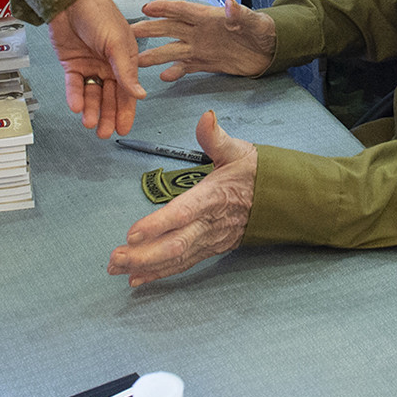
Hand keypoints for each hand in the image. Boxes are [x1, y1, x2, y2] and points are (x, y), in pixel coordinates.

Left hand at [50, 0, 146, 136]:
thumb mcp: (117, 43)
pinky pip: (74, 85)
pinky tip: (76, 107)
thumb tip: (140, 94)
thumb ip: (126, 71)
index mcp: (125, 59)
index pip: (128, 91)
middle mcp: (108, 65)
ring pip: (92, 94)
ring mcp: (90, 65)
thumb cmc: (99, 12)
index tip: (124, 129)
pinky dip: (75, 96)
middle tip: (105, 133)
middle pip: (110, 97)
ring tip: (89, 123)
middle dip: (108, 115)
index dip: (126, 111)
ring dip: (91, 109)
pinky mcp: (71, 63)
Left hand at [107, 112, 255, 285]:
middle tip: (115, 259)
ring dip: (146, 267)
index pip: (183, 213)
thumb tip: (206, 116)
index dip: (157, 225)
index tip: (132, 234)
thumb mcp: (237, 150)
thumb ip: (216, 137)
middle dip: (144, 255)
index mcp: (213, 197)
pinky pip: (183, 264)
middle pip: (176, 244)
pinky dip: (160, 274)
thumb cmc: (255, 173)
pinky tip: (137, 279)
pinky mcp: (210, 249)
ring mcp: (210, 240)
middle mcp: (210, 223)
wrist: (281, 200)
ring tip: (117, 269)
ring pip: (176, 258)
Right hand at [133, 0, 277, 80]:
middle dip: (150, 30)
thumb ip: (240, 15)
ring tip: (137, 62)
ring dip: (156, 55)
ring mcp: (202, 47)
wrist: (274, 50)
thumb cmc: (266, 30)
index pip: (182, 10)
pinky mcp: (208, 62)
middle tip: (129, 33)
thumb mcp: (255, 22)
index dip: (165, 8)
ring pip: (173, 50)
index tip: (146, 8)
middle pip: (170, 29)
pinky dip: (175, 71)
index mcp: (209, 17)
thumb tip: (229, 4)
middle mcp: (201, 31)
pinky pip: (187, 66)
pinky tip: (164, 77)